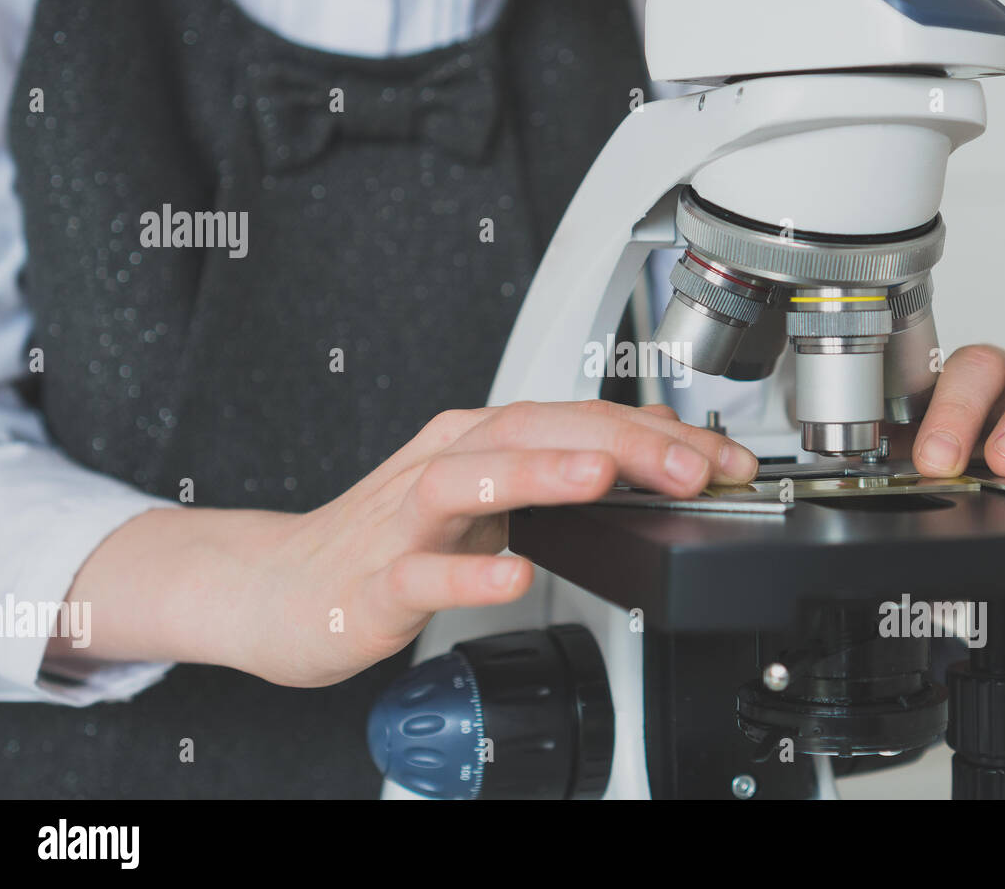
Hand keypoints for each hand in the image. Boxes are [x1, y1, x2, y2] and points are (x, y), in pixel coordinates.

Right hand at [56, 401, 756, 687]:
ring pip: (468, 480)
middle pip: (530, 430)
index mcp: (478, 442)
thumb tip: (654, 475)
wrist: (279, 585)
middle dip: (618, 441)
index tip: (725, 459)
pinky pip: (419, 574)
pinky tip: (509, 576)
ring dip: (539, 475)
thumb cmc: (389, 539)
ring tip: (601, 482)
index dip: (656, 434)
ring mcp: (404, 522)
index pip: (575, 418)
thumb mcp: (484, 500)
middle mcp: (442, 464)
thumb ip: (555, 484)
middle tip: (692, 464)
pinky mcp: (373, 583)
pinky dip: (467, 574)